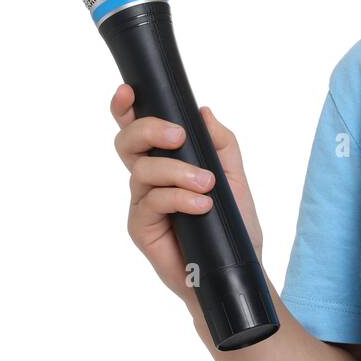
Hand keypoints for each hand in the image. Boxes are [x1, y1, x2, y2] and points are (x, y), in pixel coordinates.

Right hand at [109, 84, 264, 297]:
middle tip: (179, 137)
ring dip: (176, 171)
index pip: (138, 128)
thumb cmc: (232, 224)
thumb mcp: (233, 177)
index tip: (129, 91)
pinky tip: (201, 205)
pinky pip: (152, 202)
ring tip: (206, 184)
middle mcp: (148, 178)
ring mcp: (142, 203)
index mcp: (166, 161)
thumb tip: (202, 111)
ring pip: (142, 170)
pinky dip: (179, 198)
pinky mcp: (141, 228)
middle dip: (149, 130)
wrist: (235, 268)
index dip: (126, 107)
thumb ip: (220, 143)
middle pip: (127, 141)